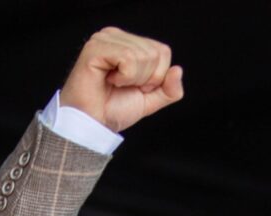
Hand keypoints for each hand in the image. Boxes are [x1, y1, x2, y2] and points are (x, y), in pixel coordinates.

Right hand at [60, 27, 182, 132]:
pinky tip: (109, 80)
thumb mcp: (150, 100)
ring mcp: (104, 39)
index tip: (134, 86)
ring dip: (133, 79)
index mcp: (128, 43)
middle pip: (155, 53)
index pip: (163, 52)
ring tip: (115, 83)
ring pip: (143, 56)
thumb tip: (178, 70)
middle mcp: (116, 36)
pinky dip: (125, 77)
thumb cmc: (113, 109)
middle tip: (123, 86)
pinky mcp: (95, 48)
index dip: (156, 77)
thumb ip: (169, 89)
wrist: (92, 123)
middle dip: (146, 79)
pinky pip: (128, 59)